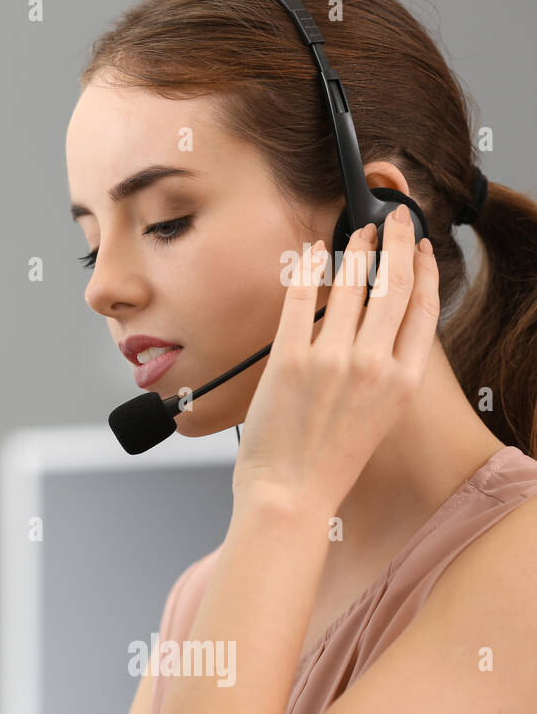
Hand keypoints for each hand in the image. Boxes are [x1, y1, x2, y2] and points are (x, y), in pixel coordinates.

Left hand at [233, 204, 438, 513]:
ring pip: (350, 285)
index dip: (424, 271)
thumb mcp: (377, 418)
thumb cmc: (326, 464)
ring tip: (355, 230)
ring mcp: (331, 360)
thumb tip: (375, 335)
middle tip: (394, 217)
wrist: (289, 496)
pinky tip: (311, 251)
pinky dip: (307, 269)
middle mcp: (373, 365)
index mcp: (402, 382)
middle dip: (396, 242)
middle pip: (394, 286)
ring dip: (355, 248)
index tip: (421, 248)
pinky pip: (300, 300)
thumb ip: (381, 374)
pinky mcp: (289, 360)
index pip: (424, 309)